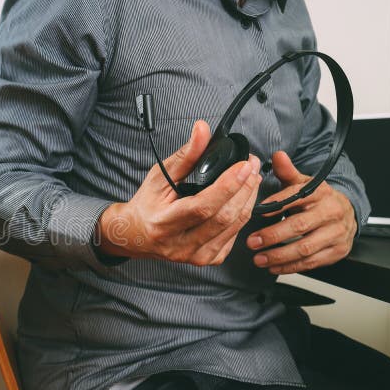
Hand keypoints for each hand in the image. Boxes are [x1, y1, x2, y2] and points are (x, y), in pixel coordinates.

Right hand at [96, 120, 261, 264]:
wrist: (136, 235)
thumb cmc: (147, 205)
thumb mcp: (159, 176)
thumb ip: (185, 155)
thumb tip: (202, 130)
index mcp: (164, 224)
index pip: (203, 206)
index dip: (227, 185)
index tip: (244, 165)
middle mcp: (180, 245)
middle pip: (224, 217)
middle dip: (244, 188)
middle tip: (252, 166)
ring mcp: (196, 256)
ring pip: (234, 226)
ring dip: (248, 198)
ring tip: (252, 177)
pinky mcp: (207, 259)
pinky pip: (234, 236)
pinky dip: (242, 214)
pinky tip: (242, 198)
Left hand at [246, 151, 356, 274]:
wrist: (347, 213)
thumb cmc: (317, 199)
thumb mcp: (303, 183)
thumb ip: (287, 172)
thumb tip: (277, 155)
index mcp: (320, 193)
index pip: (296, 198)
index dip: (275, 205)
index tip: (256, 213)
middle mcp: (330, 213)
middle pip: (299, 226)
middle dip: (272, 236)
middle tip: (251, 242)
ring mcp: (335, 233)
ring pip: (305, 248)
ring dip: (279, 255)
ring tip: (258, 258)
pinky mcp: (337, 251)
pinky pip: (311, 262)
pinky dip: (290, 267)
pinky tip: (273, 267)